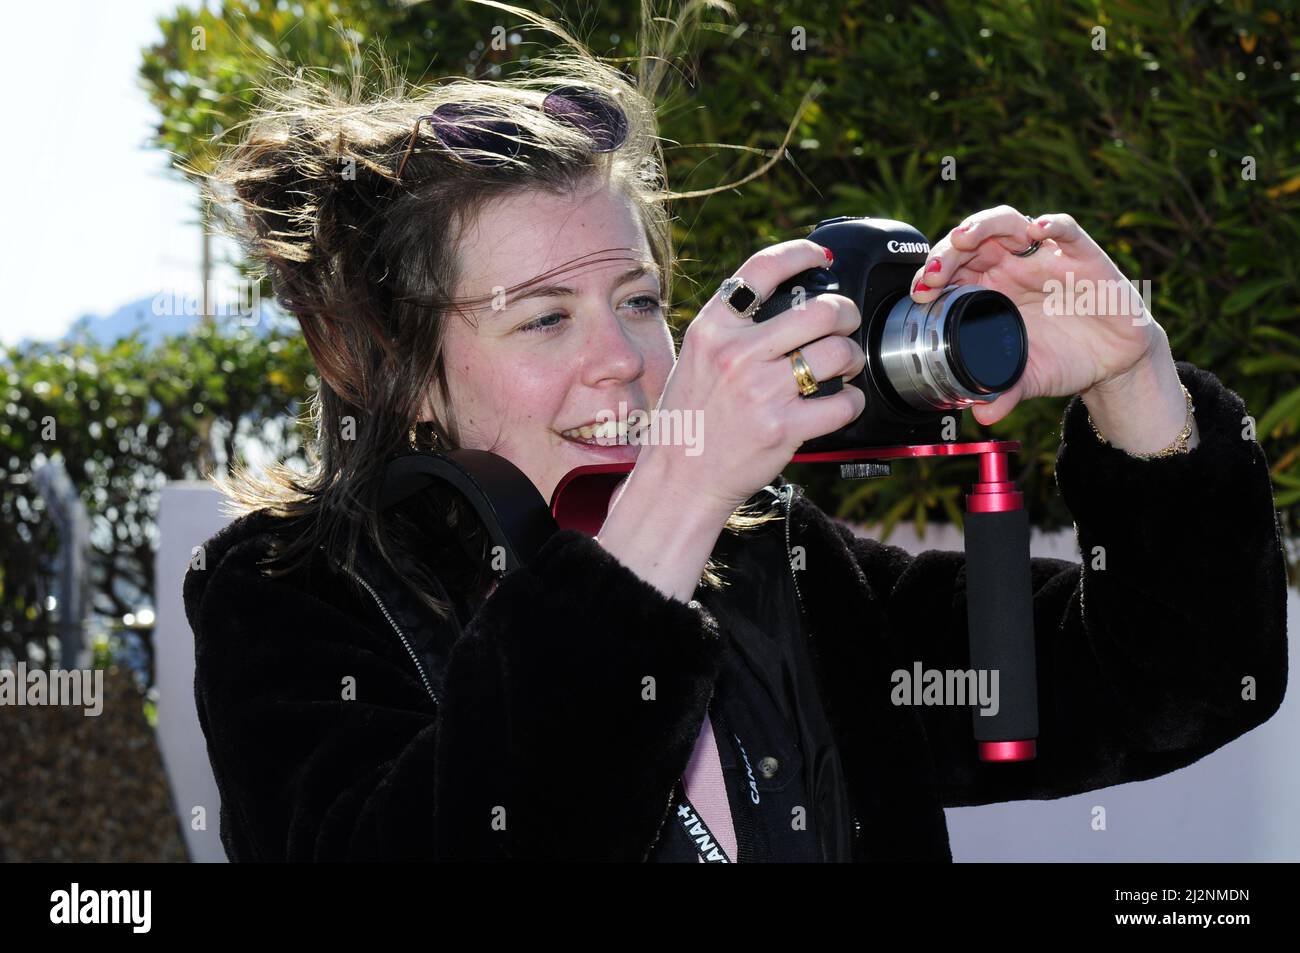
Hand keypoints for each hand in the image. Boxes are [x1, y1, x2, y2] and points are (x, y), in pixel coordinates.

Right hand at [596, 239, 866, 600]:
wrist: (679, 479)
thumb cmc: (689, 422)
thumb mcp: (696, 361)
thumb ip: (733, 331)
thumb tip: (785, 302)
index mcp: (712, 330)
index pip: (762, 269)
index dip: (801, 253)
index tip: (821, 256)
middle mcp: (736, 355)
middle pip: (820, 310)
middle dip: (846, 313)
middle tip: (846, 323)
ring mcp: (761, 391)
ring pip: (839, 354)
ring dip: (852, 359)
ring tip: (844, 368)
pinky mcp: (783, 428)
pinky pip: (843, 403)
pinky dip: (852, 402)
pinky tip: (841, 404)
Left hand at [910, 205, 1164, 425]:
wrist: (1114, 360)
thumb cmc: (1065, 358)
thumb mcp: (1029, 379)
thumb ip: (1004, 392)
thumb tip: (982, 416)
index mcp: (990, 291)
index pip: (953, 270)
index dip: (933, 274)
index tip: (921, 293)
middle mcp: (1013, 267)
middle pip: (973, 241)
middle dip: (949, 249)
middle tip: (936, 271)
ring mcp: (1044, 258)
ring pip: (1009, 224)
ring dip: (985, 225)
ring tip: (968, 238)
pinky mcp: (1082, 257)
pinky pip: (1067, 231)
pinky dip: (1053, 225)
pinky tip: (1038, 230)